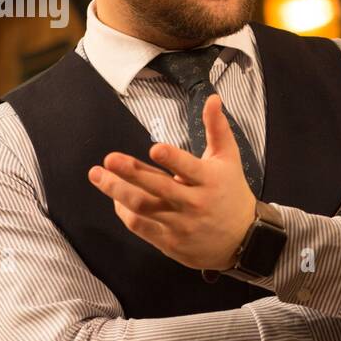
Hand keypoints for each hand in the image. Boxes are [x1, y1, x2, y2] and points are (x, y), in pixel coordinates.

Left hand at [88, 94, 257, 270]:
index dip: (172, 159)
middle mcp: (194, 203)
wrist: (243, 239)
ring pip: (143, 207)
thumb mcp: (228, 158)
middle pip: (158, 188)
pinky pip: (141, 226)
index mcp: (209, 180)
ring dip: (117, 191)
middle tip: (109, 159)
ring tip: (98, 175)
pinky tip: (115, 197)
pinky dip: (125, 211)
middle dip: (131, 173)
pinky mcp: (170, 242)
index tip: (154, 148)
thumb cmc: (230, 191)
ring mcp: (181, 224)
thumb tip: (213, 98)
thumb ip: (217, 128)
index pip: (189, 168)